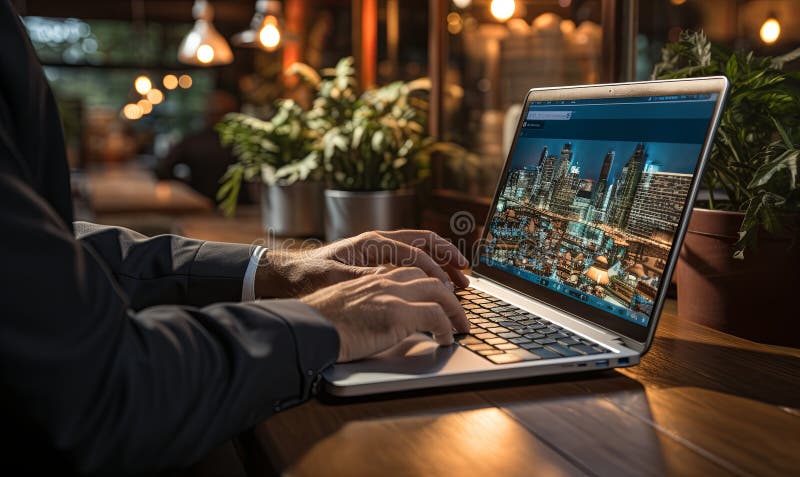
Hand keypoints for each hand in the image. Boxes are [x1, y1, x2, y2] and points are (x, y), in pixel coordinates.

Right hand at [301, 267, 469, 361]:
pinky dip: (447, 327)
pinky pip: (436, 315)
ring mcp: (392, 293)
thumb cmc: (318, 324)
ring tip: (461, 325)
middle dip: (449, 289)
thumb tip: (379, 320)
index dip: (430, 276)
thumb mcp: (346, 305)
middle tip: (460, 306)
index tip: (443, 289)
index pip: (410, 266)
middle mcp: (383, 278)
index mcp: (370, 275)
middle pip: (428, 275)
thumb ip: (366, 303)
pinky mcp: (397, 312)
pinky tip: (447, 339)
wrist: (307, 329)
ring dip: (455, 309)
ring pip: (439, 291)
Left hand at [308, 230, 469, 287]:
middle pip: (425, 242)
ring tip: (460, 279)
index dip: (435, 270)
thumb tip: (391, 280)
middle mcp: (379, 242)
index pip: (415, 253)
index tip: (449, 288)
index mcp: (373, 242)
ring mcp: (379, 250)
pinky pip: (411, 260)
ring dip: (442, 262)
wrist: (289, 275)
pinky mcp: (377, 260)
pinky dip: (428, 268)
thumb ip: (364, 278)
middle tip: (466, 274)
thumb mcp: (337, 277)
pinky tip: (435, 284)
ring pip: (421, 250)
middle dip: (448, 257)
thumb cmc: (310, 275)